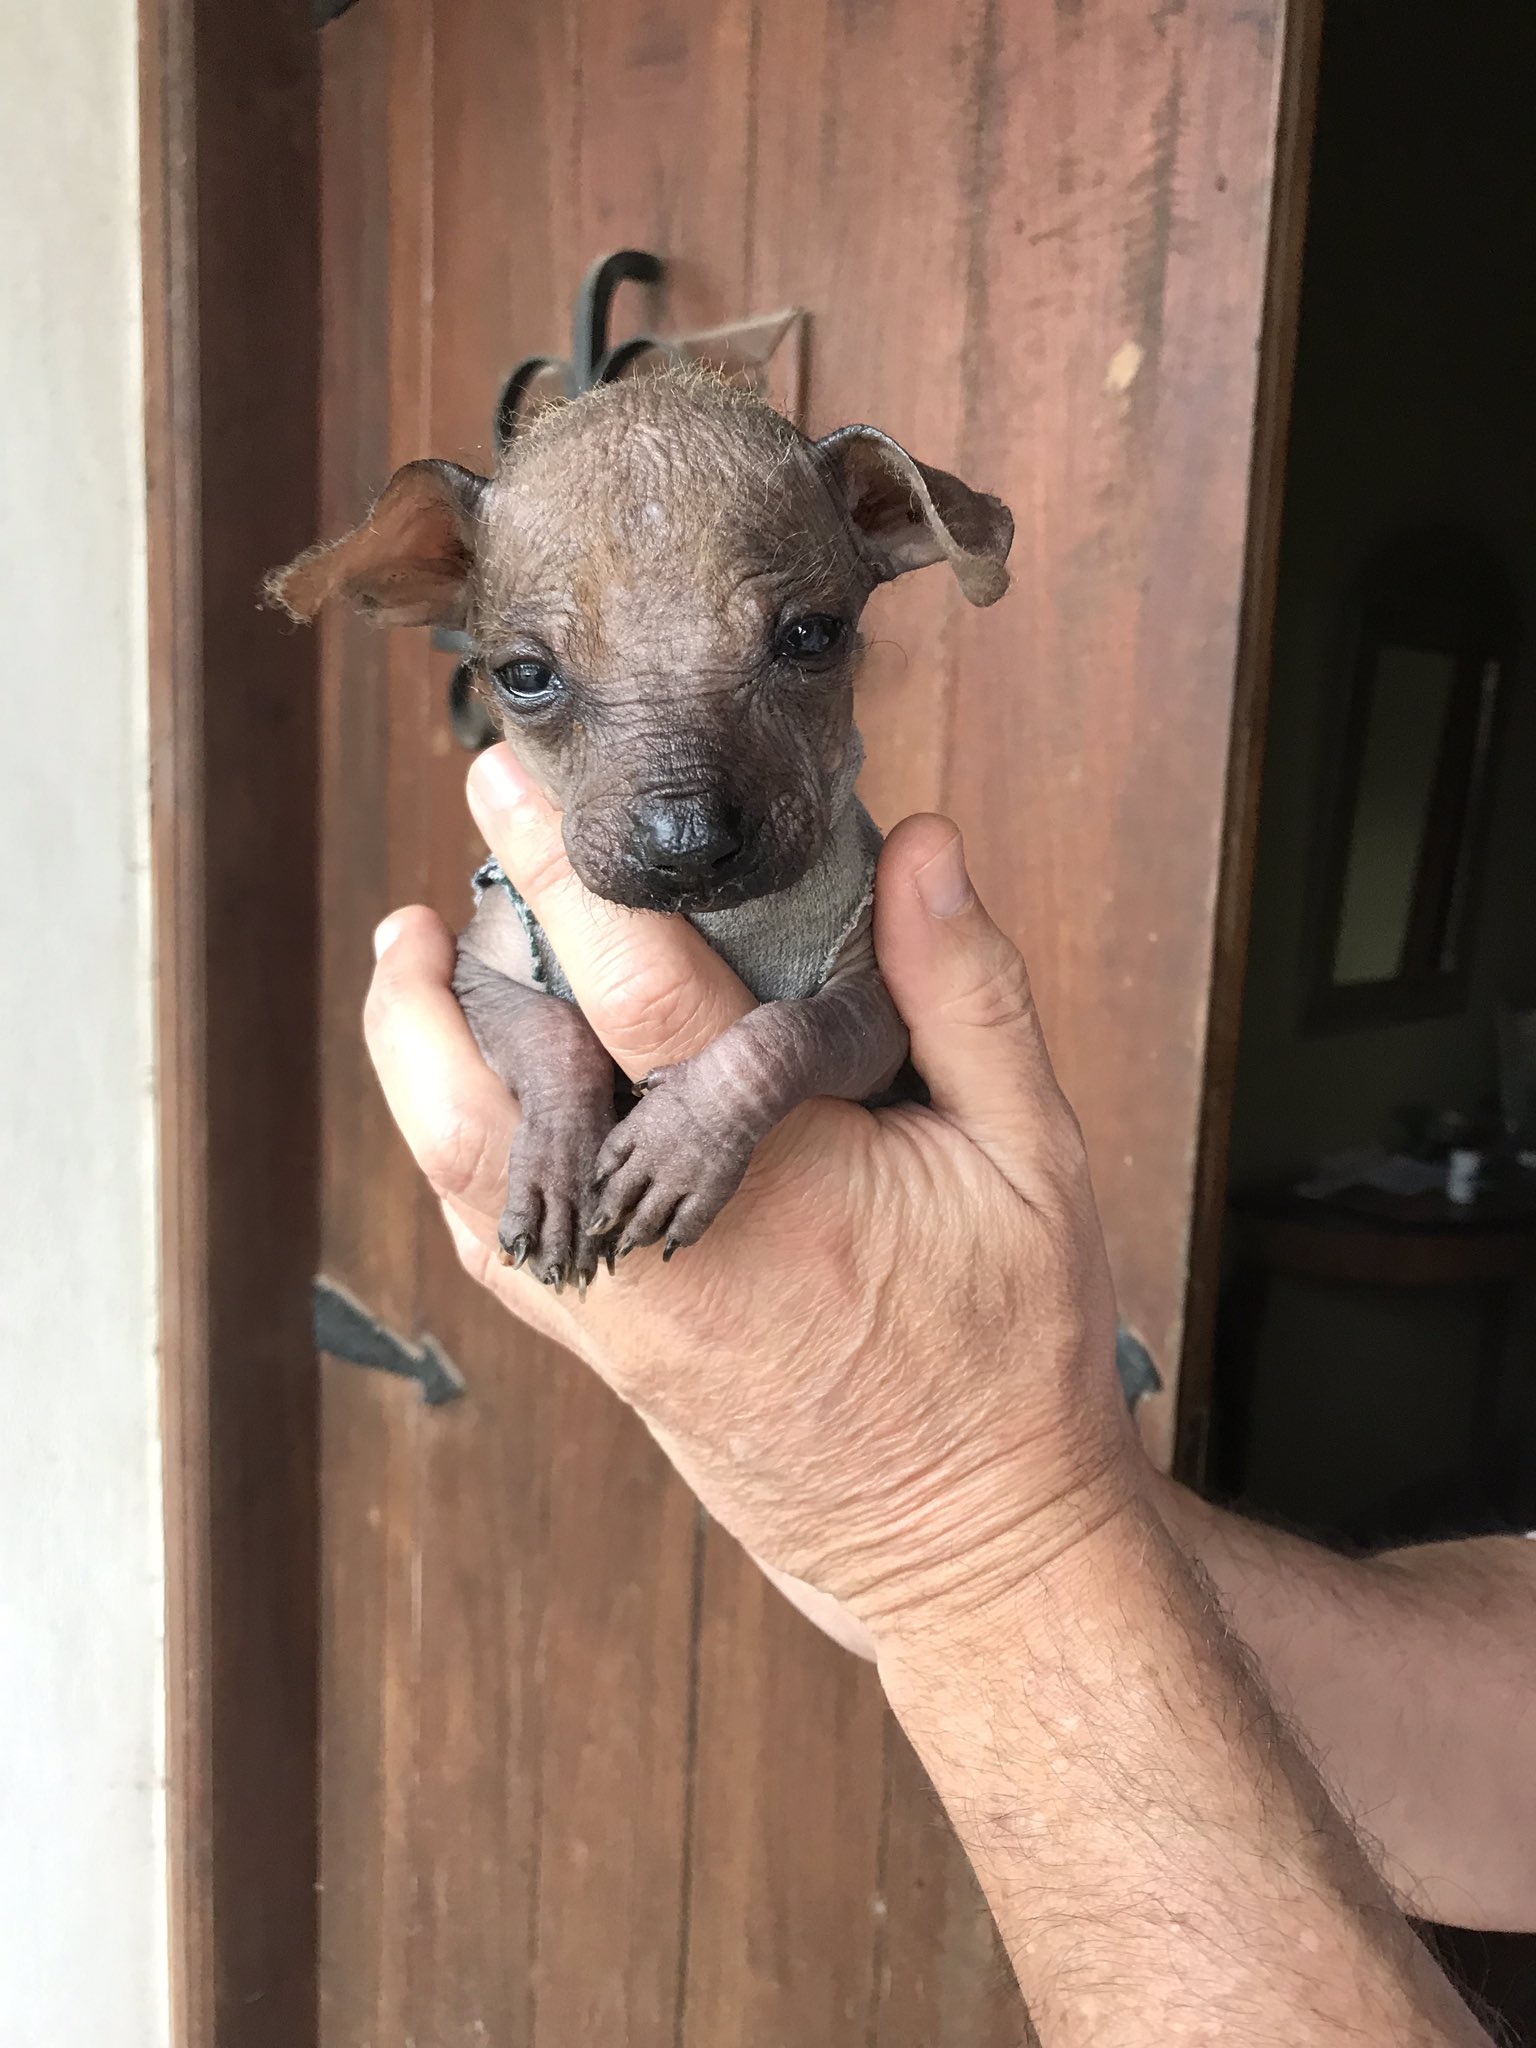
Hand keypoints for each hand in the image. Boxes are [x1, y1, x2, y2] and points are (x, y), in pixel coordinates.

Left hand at [364, 745, 1137, 1644]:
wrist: (969, 1551)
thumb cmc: (1012, 1359)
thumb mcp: (1032, 1159)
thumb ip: (967, 992)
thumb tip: (922, 846)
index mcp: (766, 1178)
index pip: (632, 989)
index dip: (558, 867)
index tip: (506, 777)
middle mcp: (654, 1249)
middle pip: (491, 1081)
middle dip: (450, 957)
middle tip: (452, 855)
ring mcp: (613, 1314)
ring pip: (459, 1165)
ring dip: (423, 1047)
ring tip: (416, 952)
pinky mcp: (606, 1352)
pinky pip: (490, 1234)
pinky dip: (456, 1140)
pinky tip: (473, 1081)